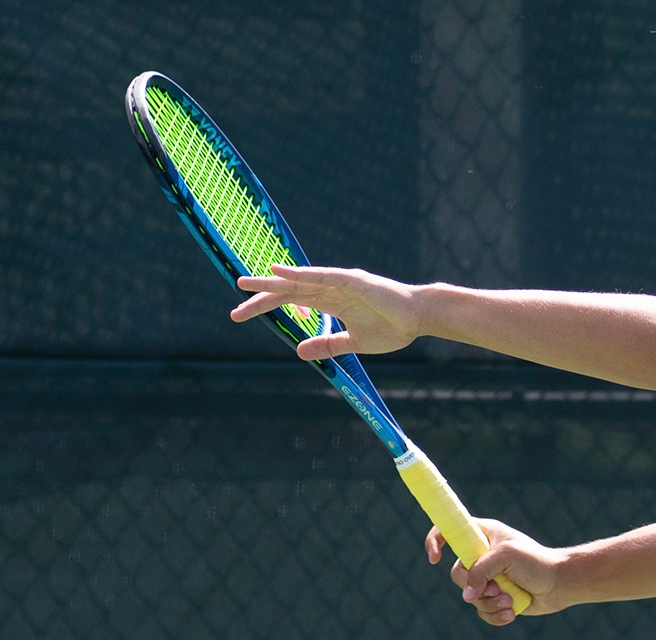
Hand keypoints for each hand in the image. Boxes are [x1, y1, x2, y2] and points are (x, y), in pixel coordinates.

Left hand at [231, 265, 422, 359]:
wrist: (419, 318)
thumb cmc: (392, 327)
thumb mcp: (354, 343)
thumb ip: (327, 345)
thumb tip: (299, 351)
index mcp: (329, 302)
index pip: (289, 301)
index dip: (264, 306)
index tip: (239, 314)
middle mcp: (330, 289)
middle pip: (288, 290)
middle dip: (261, 294)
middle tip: (235, 297)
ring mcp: (340, 283)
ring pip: (298, 280)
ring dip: (272, 280)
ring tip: (245, 281)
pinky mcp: (352, 280)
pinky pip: (320, 276)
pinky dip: (300, 273)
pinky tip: (279, 271)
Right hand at [426, 519, 563, 626]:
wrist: (560, 585)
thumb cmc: (537, 562)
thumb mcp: (506, 557)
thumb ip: (480, 571)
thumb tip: (467, 595)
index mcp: (482, 534)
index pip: (448, 530)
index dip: (435, 541)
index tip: (435, 558)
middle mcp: (481, 556)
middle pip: (457, 574)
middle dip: (476, 587)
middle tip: (498, 588)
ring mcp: (488, 578)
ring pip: (470, 597)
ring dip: (490, 603)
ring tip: (511, 602)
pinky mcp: (495, 598)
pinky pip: (482, 611)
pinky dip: (495, 615)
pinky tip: (512, 613)